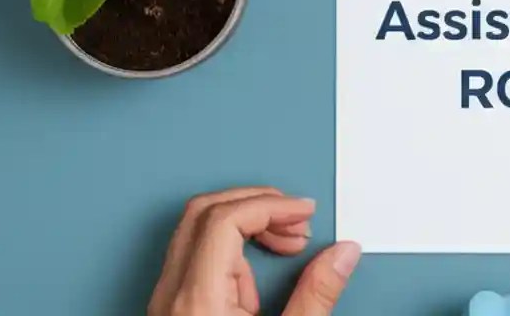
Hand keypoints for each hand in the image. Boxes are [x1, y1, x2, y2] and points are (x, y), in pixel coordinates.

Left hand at [148, 187, 360, 315]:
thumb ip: (316, 295)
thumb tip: (343, 254)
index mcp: (198, 299)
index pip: (225, 220)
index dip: (270, 205)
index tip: (303, 212)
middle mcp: (172, 295)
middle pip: (204, 213)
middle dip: (257, 205)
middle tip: (297, 219)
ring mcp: (166, 302)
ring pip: (195, 232)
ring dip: (244, 227)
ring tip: (288, 246)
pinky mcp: (171, 310)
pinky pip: (194, 260)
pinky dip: (230, 253)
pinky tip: (260, 279)